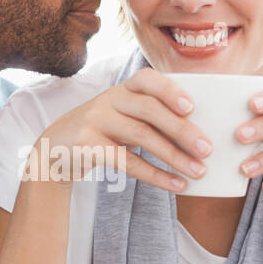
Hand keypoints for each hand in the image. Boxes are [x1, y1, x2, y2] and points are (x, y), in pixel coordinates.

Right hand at [35, 67, 211, 191]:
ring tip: (198, 172)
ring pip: (141, 136)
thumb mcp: (123, 115)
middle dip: (181, 130)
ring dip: (174, 156)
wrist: (55, 149)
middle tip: (207, 149)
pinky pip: (126, 162)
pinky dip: (155, 175)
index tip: (193, 107)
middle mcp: (108, 100)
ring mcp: (95, 121)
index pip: (147, 79)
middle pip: (149, 110)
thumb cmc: (103, 132)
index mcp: (122, 88)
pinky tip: (175, 184)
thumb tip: (198, 134)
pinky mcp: (88, 146)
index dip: (170, 90)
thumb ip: (151, 116)